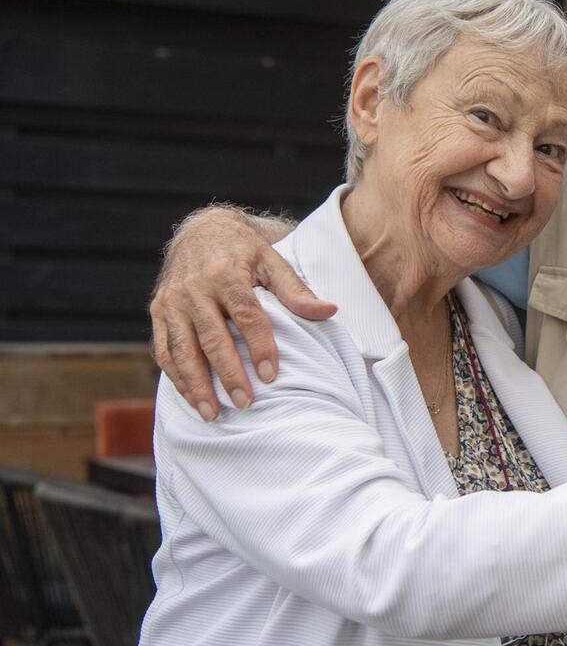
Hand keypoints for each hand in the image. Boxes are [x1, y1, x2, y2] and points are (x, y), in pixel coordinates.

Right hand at [149, 206, 333, 419]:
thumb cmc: (243, 251)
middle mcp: (194, 289)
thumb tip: (329, 311)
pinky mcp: (158, 312)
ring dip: (196, 385)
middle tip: (245, 404)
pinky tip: (192, 398)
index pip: (246, 316)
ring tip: (213, 414)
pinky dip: (176, 377)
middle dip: (227, 374)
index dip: (259, 347)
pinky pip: (164, 350)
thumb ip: (296, 290)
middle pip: (211, 338)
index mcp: (226, 274)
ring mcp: (171, 302)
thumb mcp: (272, 261)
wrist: (200, 231)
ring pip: (181, 350)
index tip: (271, 376)